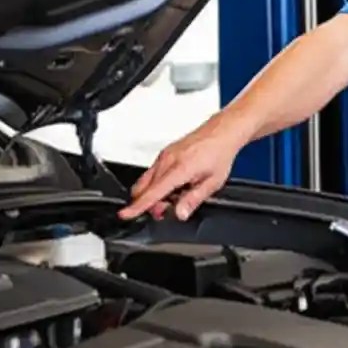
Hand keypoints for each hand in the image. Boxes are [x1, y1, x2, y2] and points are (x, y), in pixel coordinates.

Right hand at [117, 117, 250, 221]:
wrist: (222, 132)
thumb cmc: (219, 153)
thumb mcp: (212, 183)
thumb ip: (193, 200)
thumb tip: (180, 214)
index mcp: (179, 169)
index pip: (153, 193)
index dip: (138, 207)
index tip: (125, 214)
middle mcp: (168, 160)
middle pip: (144, 188)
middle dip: (149, 204)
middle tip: (167, 209)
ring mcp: (165, 156)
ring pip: (147, 180)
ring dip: (155, 194)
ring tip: (178, 195)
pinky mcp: (165, 153)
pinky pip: (154, 172)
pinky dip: (159, 183)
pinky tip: (176, 185)